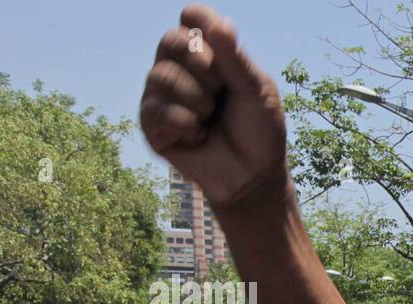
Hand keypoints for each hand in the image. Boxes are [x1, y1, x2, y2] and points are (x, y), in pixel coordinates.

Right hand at [139, 5, 288, 213]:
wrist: (254, 176)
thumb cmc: (259, 132)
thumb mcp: (257, 92)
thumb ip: (236, 59)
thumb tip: (219, 24)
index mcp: (208, 54)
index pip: (192, 18)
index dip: (204, 28)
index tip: (222, 55)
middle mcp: (180, 69)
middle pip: (170, 40)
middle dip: (203, 67)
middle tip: (220, 91)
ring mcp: (162, 95)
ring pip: (160, 75)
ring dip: (196, 100)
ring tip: (211, 118)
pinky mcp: (152, 125)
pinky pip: (155, 109)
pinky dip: (185, 124)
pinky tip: (198, 135)